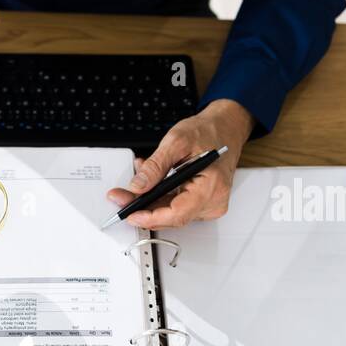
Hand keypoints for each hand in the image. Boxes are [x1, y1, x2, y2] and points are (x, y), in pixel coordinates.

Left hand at [105, 99, 252, 229]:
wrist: (224, 128)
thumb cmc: (207, 132)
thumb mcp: (176, 141)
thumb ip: (155, 166)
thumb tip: (137, 186)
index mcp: (211, 186)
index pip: (178, 214)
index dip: (151, 217)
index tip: (130, 214)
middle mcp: (214, 200)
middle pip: (173, 216)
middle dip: (144, 208)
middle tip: (121, 197)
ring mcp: (210, 204)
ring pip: (173, 213)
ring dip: (151, 200)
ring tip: (138, 180)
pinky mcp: (204, 203)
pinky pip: (178, 207)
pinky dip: (162, 197)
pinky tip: (152, 182)